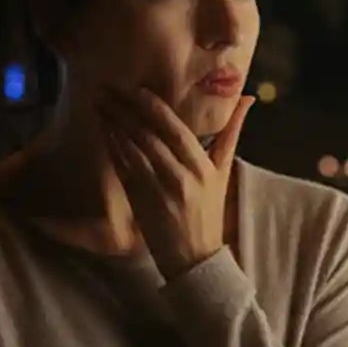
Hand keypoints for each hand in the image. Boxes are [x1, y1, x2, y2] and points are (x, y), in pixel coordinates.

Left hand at [96, 87, 254, 278]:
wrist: (196, 257)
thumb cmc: (210, 212)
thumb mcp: (224, 171)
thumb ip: (232, 133)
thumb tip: (248, 99)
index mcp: (203, 167)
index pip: (176, 129)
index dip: (154, 107)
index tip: (136, 88)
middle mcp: (182, 176)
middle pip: (150, 135)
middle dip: (125, 109)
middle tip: (106, 89)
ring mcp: (160, 190)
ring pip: (134, 149)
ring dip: (114, 124)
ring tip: (99, 105)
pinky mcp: (142, 202)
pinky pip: (125, 169)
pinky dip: (113, 148)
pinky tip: (103, 132)